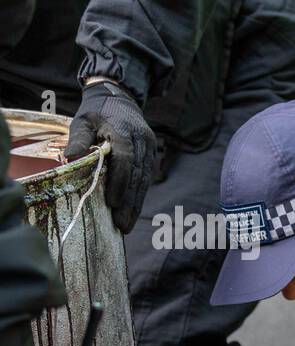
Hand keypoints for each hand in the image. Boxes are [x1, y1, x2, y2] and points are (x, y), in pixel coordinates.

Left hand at [65, 81, 155, 233]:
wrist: (119, 98)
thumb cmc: (96, 112)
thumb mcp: (82, 120)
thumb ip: (78, 138)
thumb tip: (68, 158)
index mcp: (123, 131)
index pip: (125, 160)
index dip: (120, 182)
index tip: (113, 203)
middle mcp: (141, 141)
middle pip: (137, 176)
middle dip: (130, 202)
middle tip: (122, 225)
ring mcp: (149, 148)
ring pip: (144, 180)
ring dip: (136, 204)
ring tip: (127, 224)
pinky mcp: (151, 155)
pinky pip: (146, 178)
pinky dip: (139, 196)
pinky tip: (132, 211)